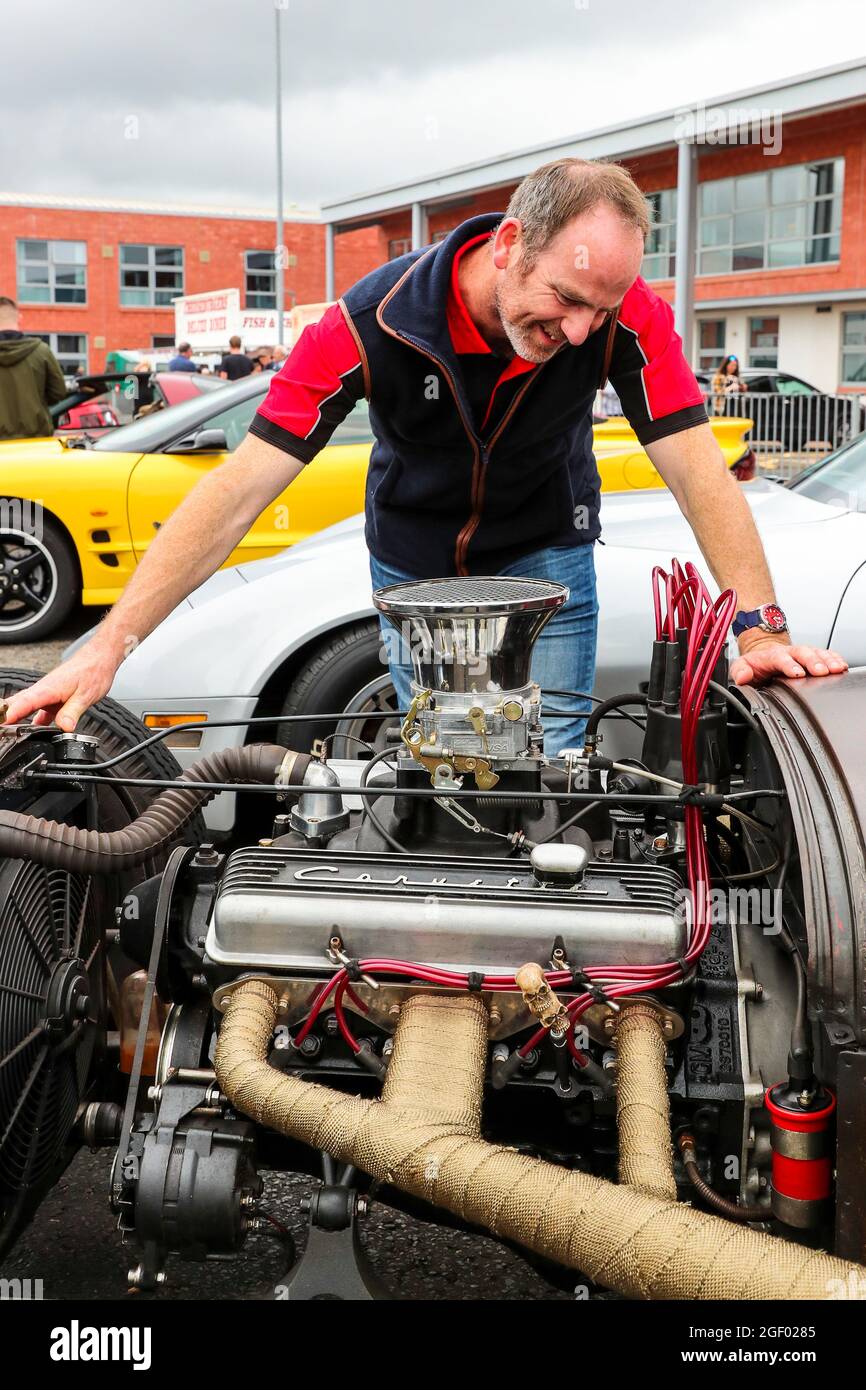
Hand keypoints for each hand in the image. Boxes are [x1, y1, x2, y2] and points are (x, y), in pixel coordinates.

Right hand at [2, 644, 120, 730]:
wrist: (99, 659)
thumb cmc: (93, 671)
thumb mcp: (86, 695)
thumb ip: (72, 712)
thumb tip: (64, 727)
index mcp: (48, 689)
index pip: (24, 703)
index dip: (12, 715)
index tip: (3, 724)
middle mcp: (42, 691)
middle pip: (16, 704)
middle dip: (4, 717)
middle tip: (2, 733)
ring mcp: (45, 695)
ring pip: (23, 707)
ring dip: (14, 719)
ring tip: (7, 735)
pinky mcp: (51, 699)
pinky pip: (36, 711)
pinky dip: (30, 721)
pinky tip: (30, 733)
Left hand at [730, 637, 847, 686]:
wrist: (764, 652)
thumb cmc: (756, 662)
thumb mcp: (742, 666)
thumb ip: (740, 671)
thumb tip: (742, 677)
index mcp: (772, 656)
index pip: (780, 659)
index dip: (789, 665)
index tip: (797, 673)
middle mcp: (789, 653)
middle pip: (803, 654)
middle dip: (813, 662)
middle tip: (821, 671)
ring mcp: (802, 654)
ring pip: (816, 653)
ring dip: (827, 660)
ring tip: (837, 668)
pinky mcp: (812, 656)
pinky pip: (825, 654)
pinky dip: (834, 658)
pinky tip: (841, 665)